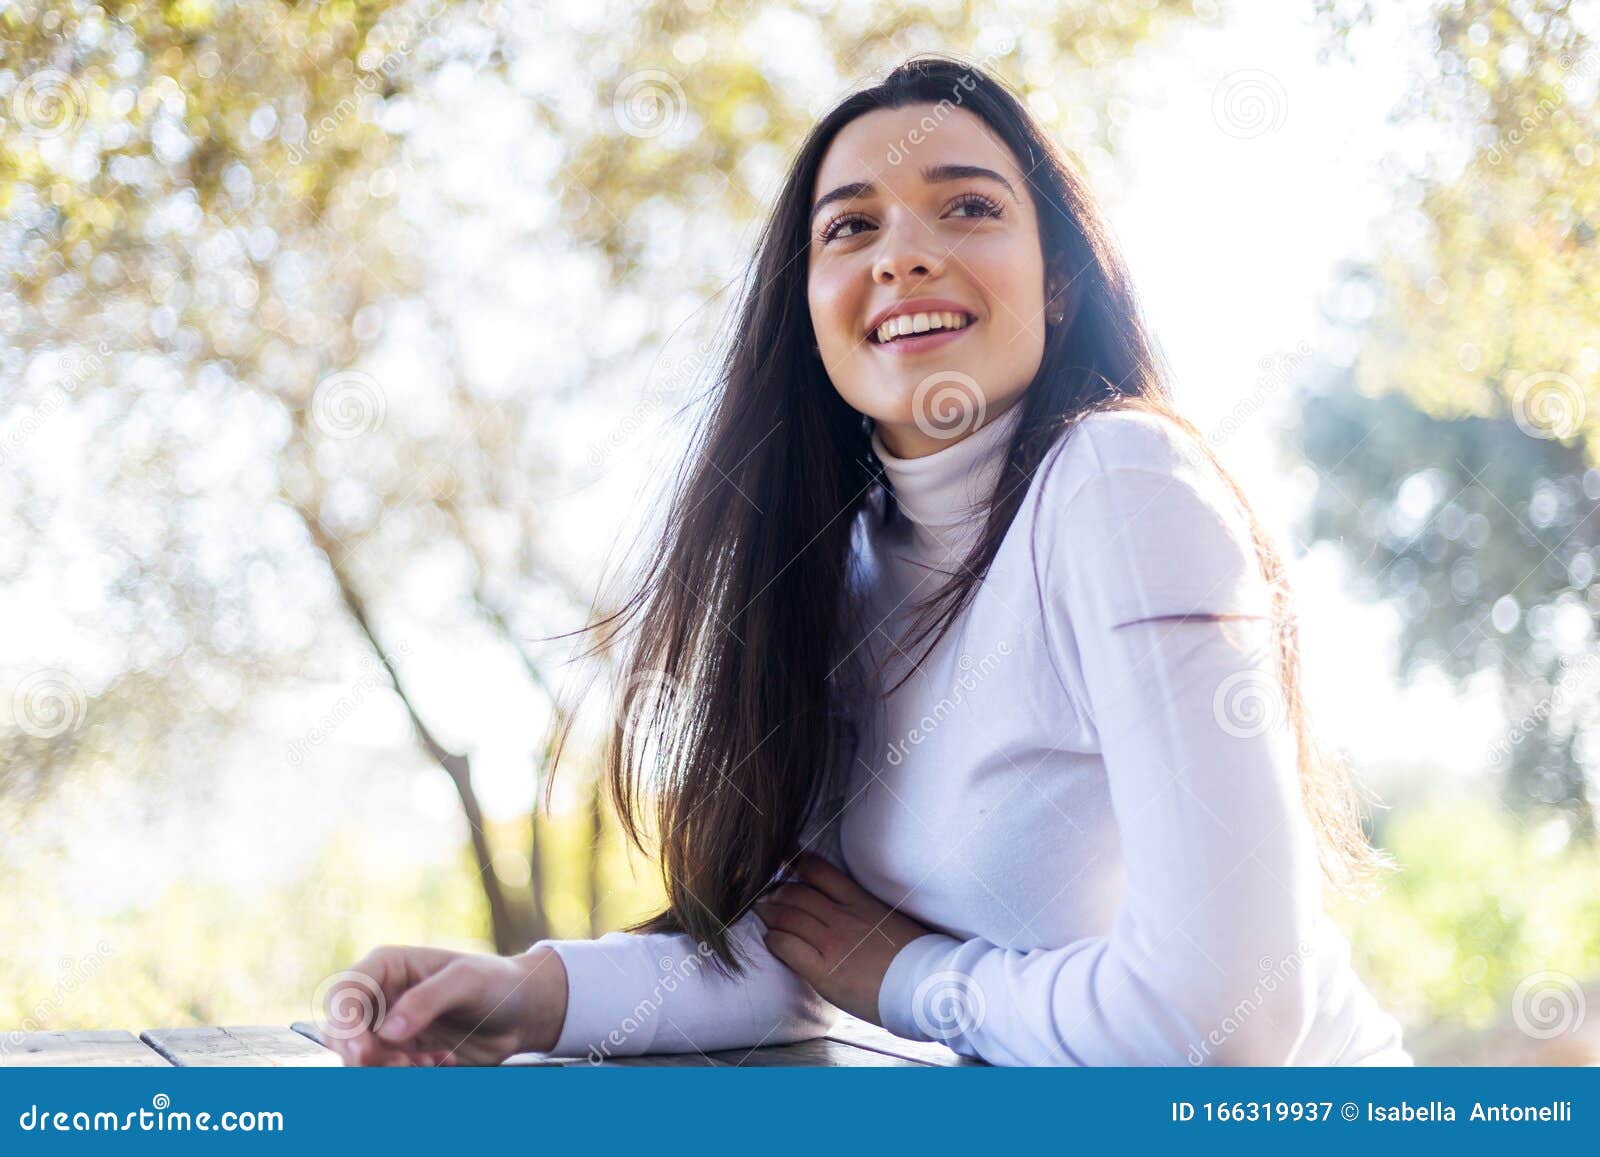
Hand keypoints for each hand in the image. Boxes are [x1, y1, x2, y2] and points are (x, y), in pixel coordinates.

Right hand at [320, 944, 567, 1065]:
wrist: (522, 1013)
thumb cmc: (496, 982)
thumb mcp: (468, 981)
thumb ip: (428, 999)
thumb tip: (387, 1031)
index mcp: (387, 966)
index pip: (343, 993)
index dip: (343, 1023)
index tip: (363, 1051)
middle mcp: (380, 997)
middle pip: (342, 1033)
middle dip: (365, 1056)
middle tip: (404, 1065)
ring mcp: (389, 1028)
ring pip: (360, 1060)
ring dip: (387, 1070)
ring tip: (428, 1064)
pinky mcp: (402, 1054)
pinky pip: (387, 1073)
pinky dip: (406, 1077)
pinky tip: (441, 1063)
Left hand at [753, 852, 933, 1024]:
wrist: (927, 984)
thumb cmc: (917, 957)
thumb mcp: (892, 921)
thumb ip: (867, 911)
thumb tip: (853, 909)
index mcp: (861, 902)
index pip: (822, 872)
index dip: (799, 863)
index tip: (787, 860)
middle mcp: (843, 917)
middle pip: (798, 893)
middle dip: (776, 890)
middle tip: (764, 892)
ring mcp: (833, 943)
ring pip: (789, 917)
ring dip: (769, 912)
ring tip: (760, 911)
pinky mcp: (825, 971)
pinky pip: (789, 947)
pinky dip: (774, 940)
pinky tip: (770, 940)